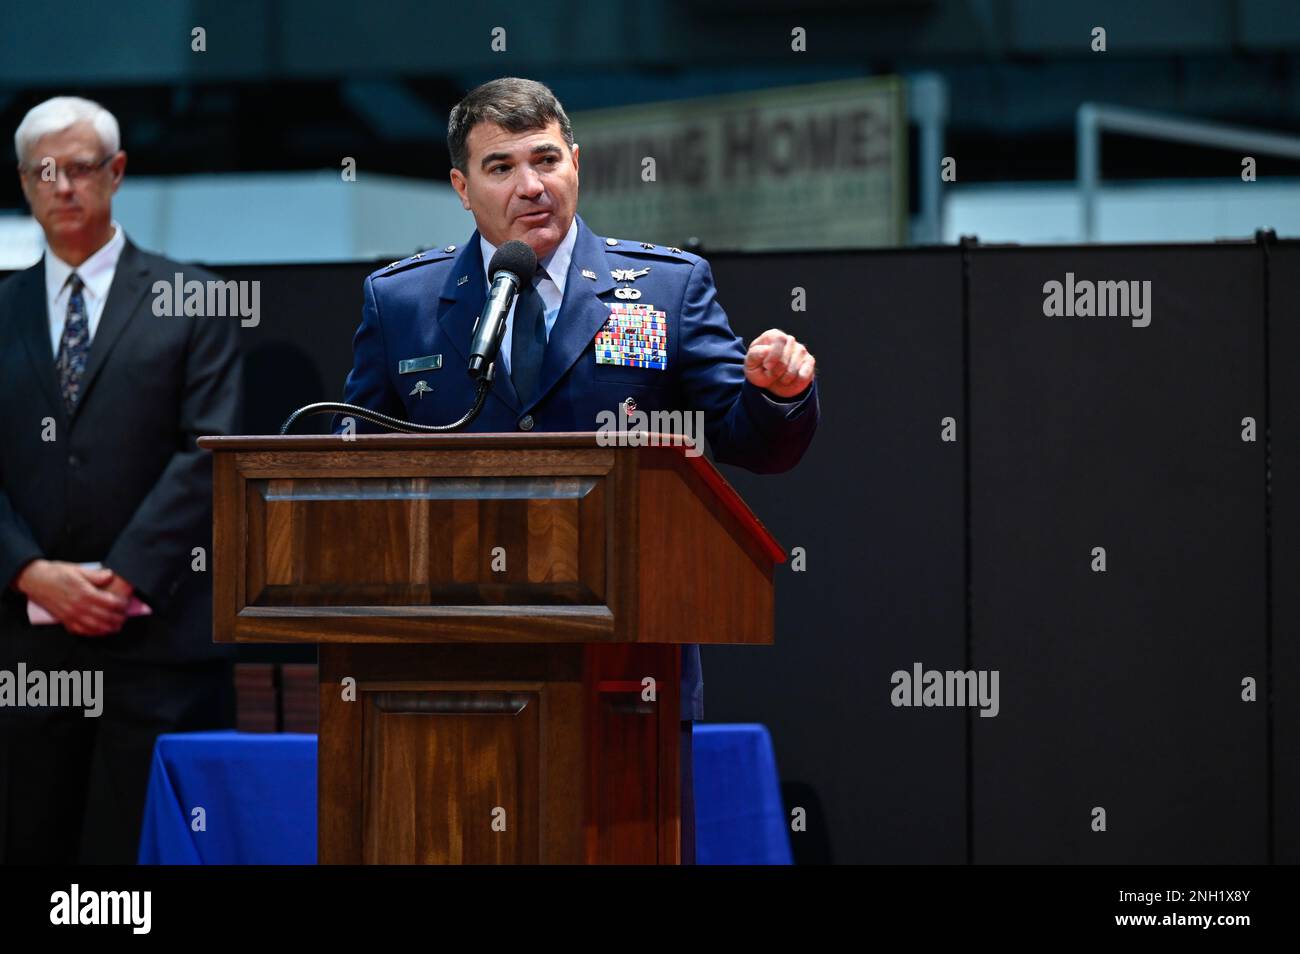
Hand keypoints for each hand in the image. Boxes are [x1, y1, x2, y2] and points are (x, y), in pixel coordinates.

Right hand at [14, 559, 128, 636]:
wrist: (35, 580)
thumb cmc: (57, 573)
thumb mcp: (78, 569)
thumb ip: (96, 575)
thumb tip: (111, 575)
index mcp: (84, 593)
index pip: (110, 603)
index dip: (121, 605)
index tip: (126, 603)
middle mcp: (79, 607)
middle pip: (105, 617)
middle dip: (118, 618)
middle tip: (124, 616)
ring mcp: (71, 616)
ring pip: (95, 627)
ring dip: (108, 628)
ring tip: (117, 627)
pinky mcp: (64, 620)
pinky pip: (81, 631)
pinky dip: (93, 633)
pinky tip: (100, 631)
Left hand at [744, 328, 815, 398]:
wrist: (772, 382)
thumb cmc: (759, 369)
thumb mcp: (750, 363)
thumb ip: (755, 355)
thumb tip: (766, 350)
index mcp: (773, 335)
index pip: (779, 339)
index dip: (773, 356)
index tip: (766, 366)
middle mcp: (788, 340)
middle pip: (785, 357)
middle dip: (776, 371)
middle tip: (770, 375)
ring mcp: (800, 350)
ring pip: (793, 370)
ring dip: (783, 379)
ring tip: (779, 377)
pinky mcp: (809, 362)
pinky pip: (803, 376)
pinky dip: (794, 382)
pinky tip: (789, 380)